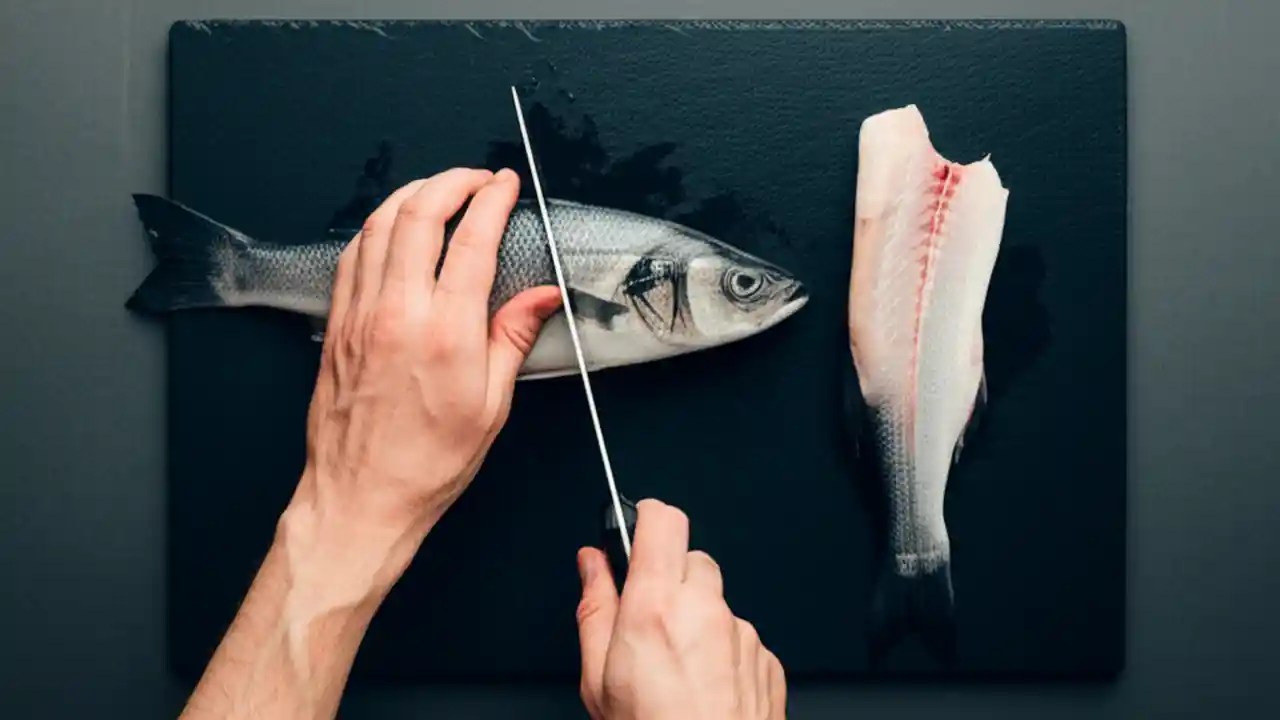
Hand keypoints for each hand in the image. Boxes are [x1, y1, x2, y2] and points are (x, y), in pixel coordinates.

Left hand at [285, 168, 561, 569]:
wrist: (360, 497)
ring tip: (438, 189)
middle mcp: (398, 313)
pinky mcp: (336, 325)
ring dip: (411, 195)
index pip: (471, 240)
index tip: (506, 183)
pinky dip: (376, 227)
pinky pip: (352, 255)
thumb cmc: (428, 463)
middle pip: (419, 215)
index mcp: (446, 333)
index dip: (493, 200)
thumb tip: (543, 293)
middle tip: (477, 178)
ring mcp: (360, 315)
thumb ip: (513, 336)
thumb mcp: (491, 405)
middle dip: (452, 181)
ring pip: (378, 225)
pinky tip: (393, 227)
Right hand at [576, 500, 786, 719]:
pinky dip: (722, 650)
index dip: (647, 516)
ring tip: (676, 667)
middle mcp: (705, 611)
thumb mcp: (597, 678)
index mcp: (657, 607)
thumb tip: (591, 565)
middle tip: (649, 618)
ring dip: (698, 617)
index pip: (663, 520)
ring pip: (717, 599)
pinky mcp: (765, 658)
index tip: (635, 527)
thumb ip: (595, 607)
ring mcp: (742, 634)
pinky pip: (739, 634)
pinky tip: (703, 686)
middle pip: (692, 559)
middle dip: (670, 577)